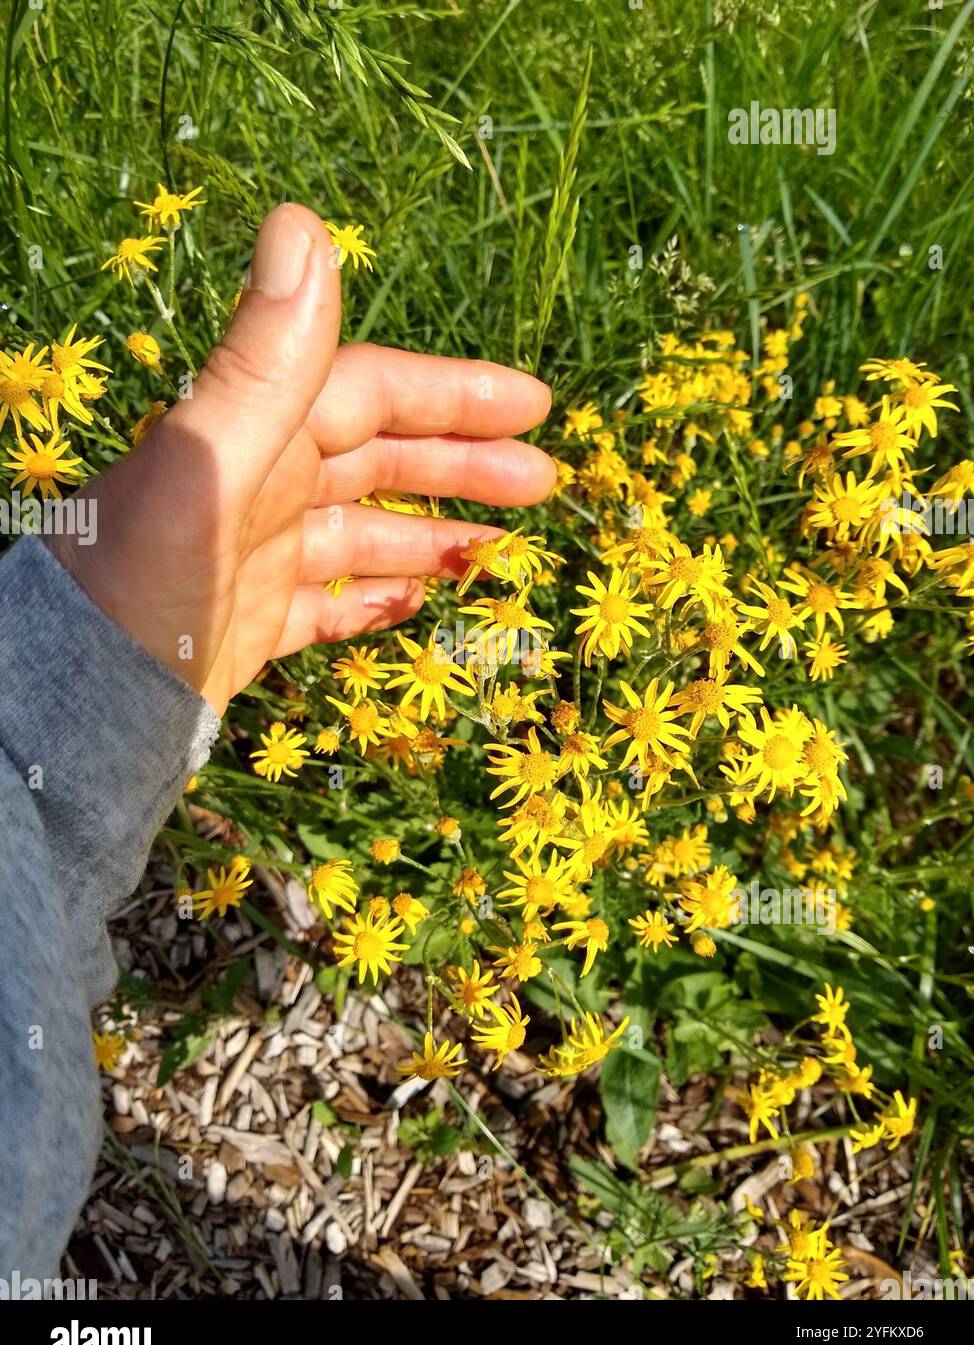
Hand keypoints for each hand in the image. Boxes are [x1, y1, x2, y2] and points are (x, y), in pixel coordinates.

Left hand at [48, 204, 553, 715]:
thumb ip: (261, 363)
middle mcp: (258, 488)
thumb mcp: (205, 473)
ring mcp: (256, 559)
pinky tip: (419, 602)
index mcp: (254, 438)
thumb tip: (303, 219)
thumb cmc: (139, 591)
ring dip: (432, 532)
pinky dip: (375, 597)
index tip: (535, 406)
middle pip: (377, 458)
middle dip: (462, 466)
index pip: (371, 392)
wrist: (74, 714)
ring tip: (500, 551)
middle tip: (545, 486)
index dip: (454, 394)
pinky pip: (328, 601)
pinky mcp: (250, 625)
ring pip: (363, 531)